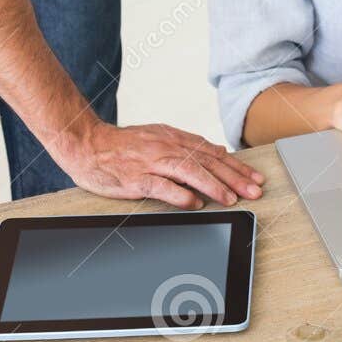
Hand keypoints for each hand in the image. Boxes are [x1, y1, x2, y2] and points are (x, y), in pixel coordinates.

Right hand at [55, 120, 264, 209]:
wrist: (87, 143)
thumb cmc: (122, 145)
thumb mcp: (159, 138)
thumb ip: (186, 147)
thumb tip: (216, 153)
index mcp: (175, 139)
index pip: (213, 153)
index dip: (237, 166)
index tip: (255, 177)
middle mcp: (167, 148)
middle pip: (207, 162)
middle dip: (234, 177)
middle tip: (255, 190)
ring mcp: (151, 163)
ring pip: (189, 172)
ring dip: (213, 185)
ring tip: (231, 199)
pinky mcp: (135, 178)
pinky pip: (160, 186)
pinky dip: (178, 194)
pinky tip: (194, 203)